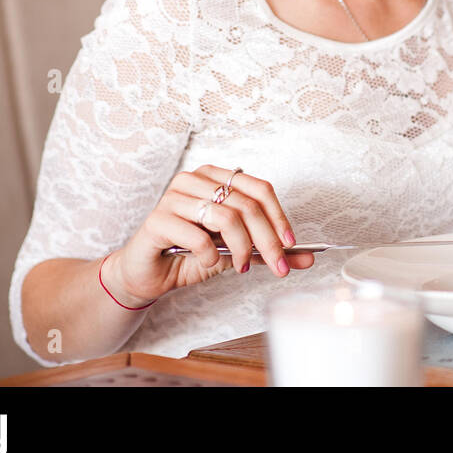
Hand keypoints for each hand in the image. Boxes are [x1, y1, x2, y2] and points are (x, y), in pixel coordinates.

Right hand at [104, 165, 315, 305]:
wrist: (146, 275)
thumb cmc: (190, 255)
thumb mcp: (235, 252)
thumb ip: (267, 249)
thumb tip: (306, 256)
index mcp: (215, 177)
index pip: (259, 188)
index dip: (279, 216)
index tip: (291, 244)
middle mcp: (194, 180)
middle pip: (246, 204)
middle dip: (268, 240)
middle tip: (278, 266)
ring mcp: (173, 196)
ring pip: (226, 217)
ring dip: (241, 248)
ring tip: (242, 267)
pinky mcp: (158, 219)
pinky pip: (198, 236)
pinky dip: (210, 256)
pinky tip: (207, 263)